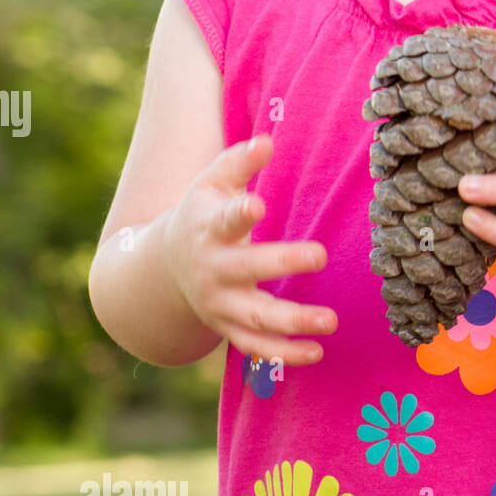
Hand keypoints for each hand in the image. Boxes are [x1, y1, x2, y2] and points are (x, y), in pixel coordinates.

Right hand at [161, 134, 336, 366]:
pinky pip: (255, 348)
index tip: (258, 204)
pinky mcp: (228, 328)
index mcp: (208, 229)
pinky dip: (284, 355)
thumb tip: (267, 140)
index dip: (240, 212)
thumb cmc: (204, 212)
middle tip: (319, 254)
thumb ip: (240, 161)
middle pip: (246, 270)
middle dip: (281, 263)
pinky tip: (316, 352)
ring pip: (255, 319)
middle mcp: (212, 270)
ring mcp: (219, 304)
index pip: (224, 220)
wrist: (166, 265)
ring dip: (293, 322)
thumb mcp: (212, 182)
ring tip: (330, 321)